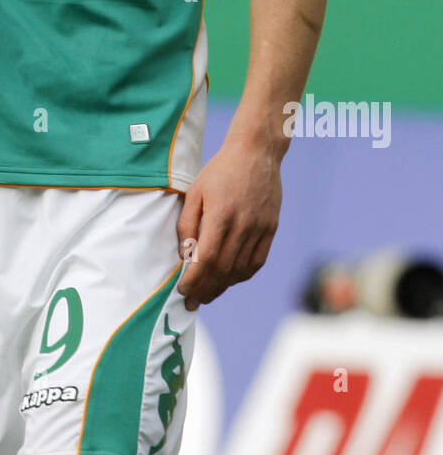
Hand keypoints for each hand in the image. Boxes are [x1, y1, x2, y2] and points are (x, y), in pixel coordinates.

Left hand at [176, 126, 282, 310]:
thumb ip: (188, 224)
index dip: (194, 279)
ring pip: (241, 269)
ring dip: (223, 286)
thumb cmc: (220, 170)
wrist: (257, 152)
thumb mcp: (196, 191)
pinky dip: (242, 275)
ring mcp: (260, 227)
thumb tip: (185, 255)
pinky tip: (230, 280)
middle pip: (223, 268)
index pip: (206, 257)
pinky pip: (257, 261)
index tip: (182, 290)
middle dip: (205, 289)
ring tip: (208, 294)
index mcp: (221, 213)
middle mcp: (243, 224)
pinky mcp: (271, 228)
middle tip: (192, 302)